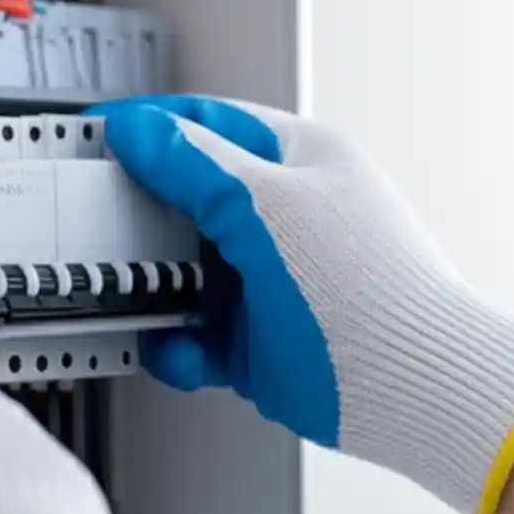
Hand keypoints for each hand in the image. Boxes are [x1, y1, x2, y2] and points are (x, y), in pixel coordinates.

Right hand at [96, 95, 513, 513]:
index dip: (149, 130)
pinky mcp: (259, 340)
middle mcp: (282, 216)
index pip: (207, 124)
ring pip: (184, 273)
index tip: (96, 142)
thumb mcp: (267, 207)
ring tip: (141, 303)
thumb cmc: (370, 287)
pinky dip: (180, 347)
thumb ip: (193, 164)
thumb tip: (138, 129)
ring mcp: (270, 279)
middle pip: (185, 203)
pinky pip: (196, 335)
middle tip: (104, 234)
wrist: (417, 388)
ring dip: (156, 293)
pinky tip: (182, 353)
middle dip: (143, 224)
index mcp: (297, 160)